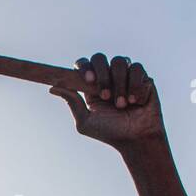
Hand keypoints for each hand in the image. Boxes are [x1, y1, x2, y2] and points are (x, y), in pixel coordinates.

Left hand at [50, 53, 164, 149]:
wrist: (136, 138)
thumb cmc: (109, 132)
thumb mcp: (85, 121)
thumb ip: (72, 102)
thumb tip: (52, 87)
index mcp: (91, 85)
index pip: (83, 64)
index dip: (84, 66)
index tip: (87, 79)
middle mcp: (108, 77)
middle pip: (99, 57)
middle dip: (102, 73)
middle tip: (104, 95)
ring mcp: (125, 75)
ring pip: (120, 61)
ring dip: (119, 84)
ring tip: (122, 105)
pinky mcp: (143, 77)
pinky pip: (137, 68)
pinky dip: (135, 85)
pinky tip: (135, 101)